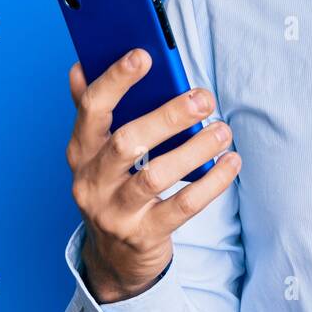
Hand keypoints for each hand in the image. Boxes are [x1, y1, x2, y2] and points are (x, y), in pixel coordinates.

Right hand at [66, 48, 241, 303]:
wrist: (114, 256)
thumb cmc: (114, 187)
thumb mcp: (98, 152)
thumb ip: (95, 110)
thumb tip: (81, 65)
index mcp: (81, 150)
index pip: (91, 109)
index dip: (115, 80)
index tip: (143, 55)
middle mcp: (91, 181)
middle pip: (126, 143)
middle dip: (168, 116)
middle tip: (204, 98)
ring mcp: (114, 212)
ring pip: (155, 176)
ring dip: (195, 149)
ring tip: (222, 130)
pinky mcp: (143, 235)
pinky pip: (182, 206)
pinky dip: (211, 182)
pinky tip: (231, 162)